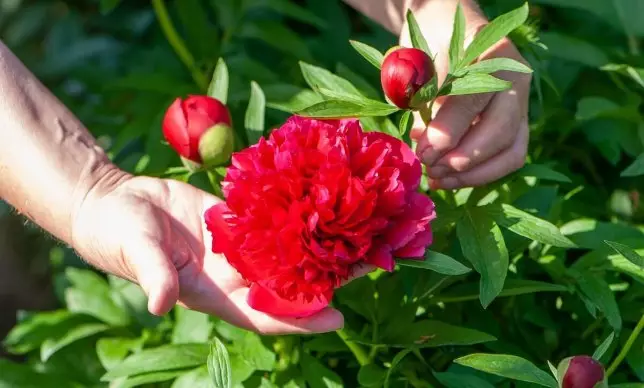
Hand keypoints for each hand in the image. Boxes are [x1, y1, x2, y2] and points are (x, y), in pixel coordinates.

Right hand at [71, 170, 345, 334]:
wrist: (116, 204)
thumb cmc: (119, 234)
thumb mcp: (135, 251)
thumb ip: (154, 275)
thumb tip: (160, 305)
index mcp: (215, 292)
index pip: (264, 314)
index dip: (299, 319)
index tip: (337, 318)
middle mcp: (236, 274)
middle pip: (289, 283)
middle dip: (328, 279)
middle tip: (370, 266)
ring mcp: (241, 246)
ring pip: (289, 251)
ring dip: (322, 246)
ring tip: (362, 233)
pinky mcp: (240, 219)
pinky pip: (275, 219)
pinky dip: (299, 214)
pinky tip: (325, 199)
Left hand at [404, 18, 530, 189]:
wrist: (446, 34)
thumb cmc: (431, 44)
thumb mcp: (424, 61)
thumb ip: (425, 96)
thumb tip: (425, 142)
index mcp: (497, 57)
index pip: (476, 101)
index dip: (449, 131)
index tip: (423, 150)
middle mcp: (517, 84)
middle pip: (501, 132)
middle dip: (462, 158)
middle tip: (428, 165)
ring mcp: (520, 109)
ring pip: (510, 153)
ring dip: (471, 174)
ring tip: (435, 177)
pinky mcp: (514, 130)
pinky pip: (504, 160)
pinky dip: (474, 176)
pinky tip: (443, 180)